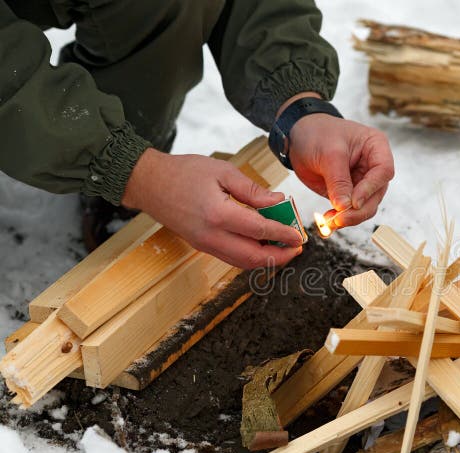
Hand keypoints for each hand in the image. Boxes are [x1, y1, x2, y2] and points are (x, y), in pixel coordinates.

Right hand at [121, 148, 302, 268]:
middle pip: (253, 257)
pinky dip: (251, 256)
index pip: (259, 230)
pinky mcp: (202, 245)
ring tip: (284, 247)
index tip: (298, 235)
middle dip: (279, 256)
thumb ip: (252, 190)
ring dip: (266, 259)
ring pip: (242, 262)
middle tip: (296, 247)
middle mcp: (211, 236)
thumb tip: (277, 202)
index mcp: (218, 215)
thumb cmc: (183, 172)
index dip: (282, 234)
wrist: (148, 183)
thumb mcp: (222, 172)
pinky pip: (231, 258)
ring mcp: (205, 244)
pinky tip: (262, 245)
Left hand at [285, 103, 394, 227]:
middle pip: (376, 194)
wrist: (299, 137)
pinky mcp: (349, 193)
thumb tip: (344, 206)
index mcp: (376, 147)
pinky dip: (341, 218)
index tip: (354, 202)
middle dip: (359, 210)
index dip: (370, 188)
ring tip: (332, 221)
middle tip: (341, 218)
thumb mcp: (328, 154)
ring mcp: (362, 181)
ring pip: (365, 206)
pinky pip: (351, 210)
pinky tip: (329, 221)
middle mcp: (373, 166)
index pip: (383, 171)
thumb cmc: (317, 133)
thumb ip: (338, 180)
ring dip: (350, 217)